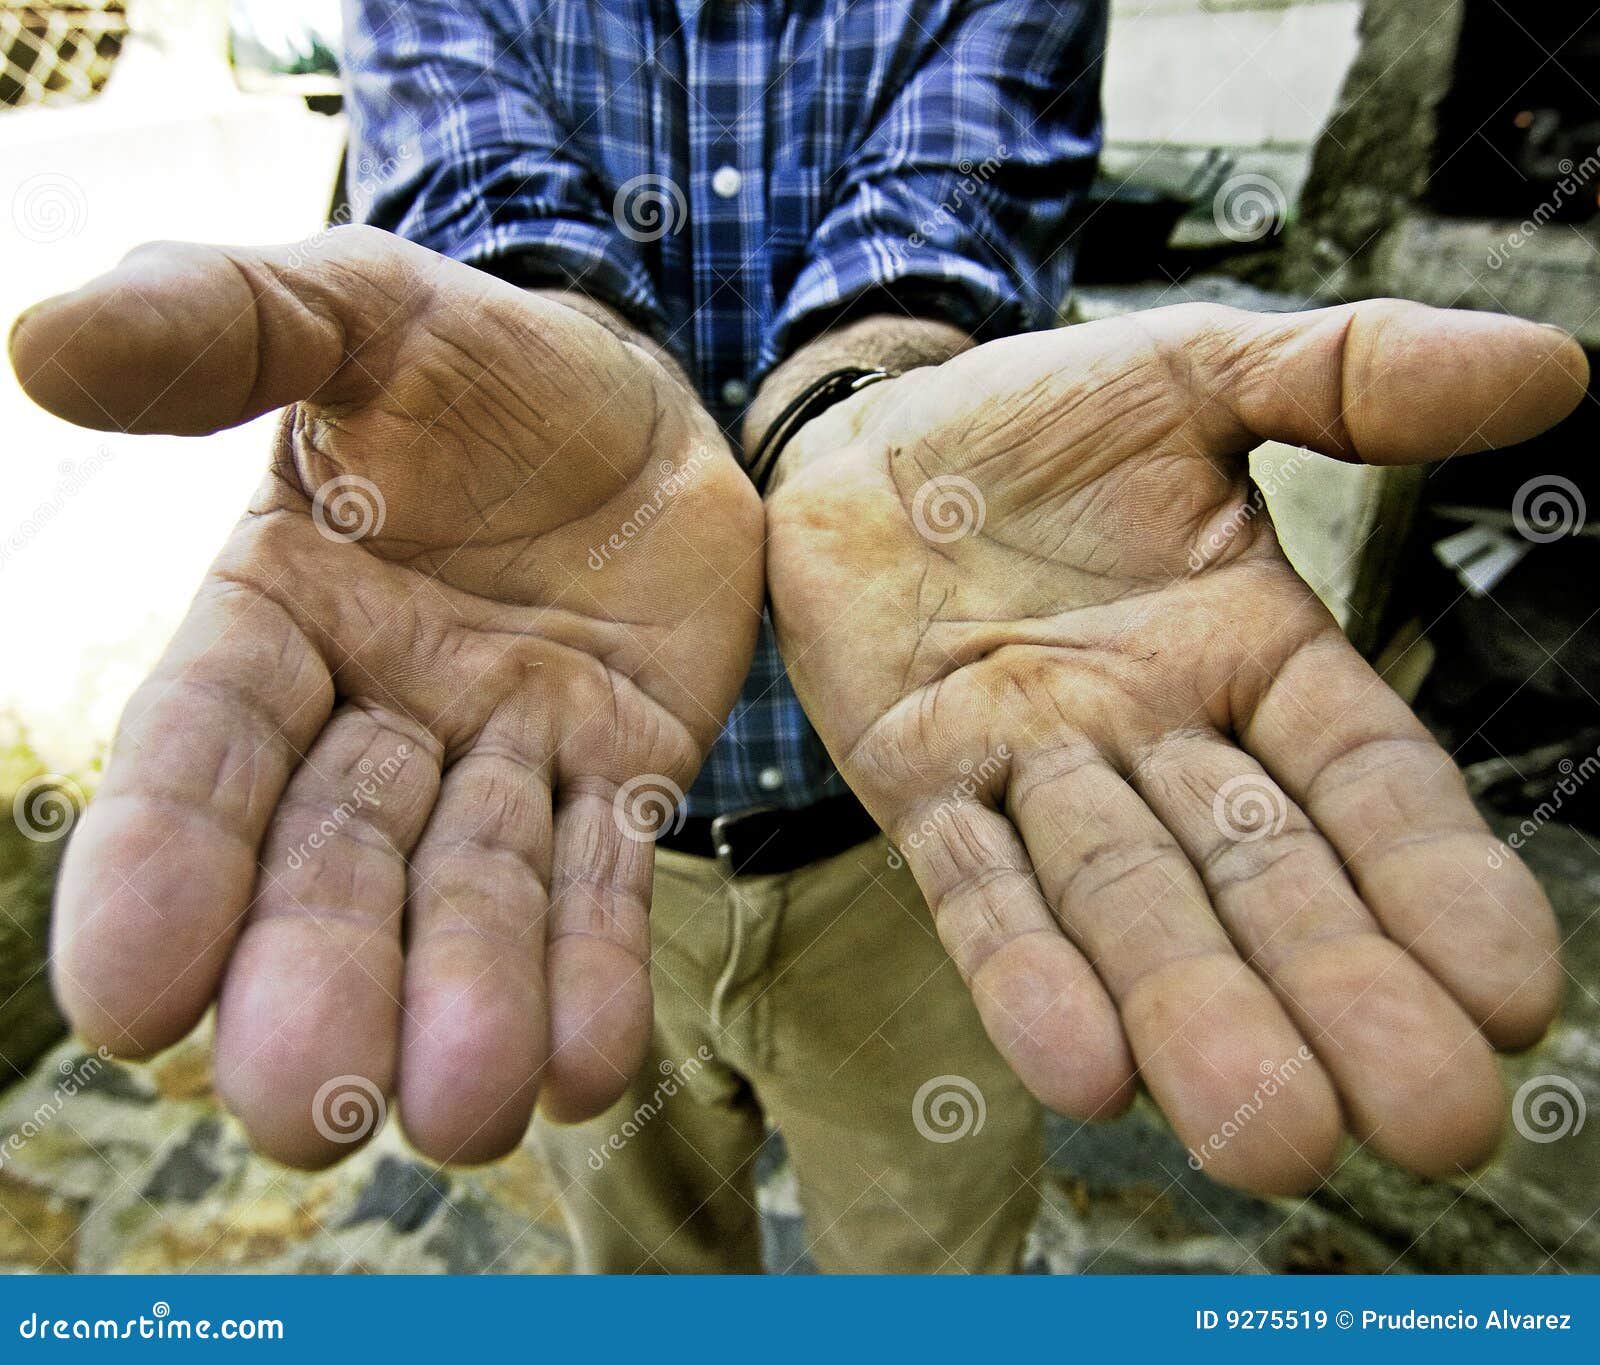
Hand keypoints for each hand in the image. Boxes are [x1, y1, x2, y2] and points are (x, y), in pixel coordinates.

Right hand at [10, 227, 761, 1165]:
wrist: (641, 400)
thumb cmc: (478, 360)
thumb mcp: (351, 309)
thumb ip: (217, 324)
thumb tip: (40, 343)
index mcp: (275, 619)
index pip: (201, 753)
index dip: (164, 866)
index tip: (123, 996)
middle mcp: (374, 714)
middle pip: (333, 861)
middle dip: (317, 977)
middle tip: (306, 1108)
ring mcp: (504, 755)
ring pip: (474, 892)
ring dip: (467, 1000)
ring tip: (464, 1111)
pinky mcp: (621, 772)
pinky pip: (604, 877)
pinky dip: (595, 970)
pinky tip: (585, 1069)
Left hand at [766, 301, 1587, 1193]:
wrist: (872, 437)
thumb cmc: (1035, 421)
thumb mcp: (1201, 371)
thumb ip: (1357, 377)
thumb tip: (1554, 366)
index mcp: (1249, 649)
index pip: (1365, 779)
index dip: (1434, 878)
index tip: (1512, 992)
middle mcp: (1155, 732)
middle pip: (1260, 877)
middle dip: (1339, 993)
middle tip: (1430, 1122)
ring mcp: (1033, 766)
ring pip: (1124, 903)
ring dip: (1191, 1011)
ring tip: (1268, 1133)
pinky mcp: (917, 777)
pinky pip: (976, 883)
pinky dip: (1022, 970)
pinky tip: (1082, 1066)